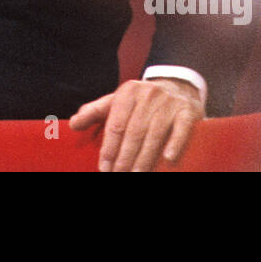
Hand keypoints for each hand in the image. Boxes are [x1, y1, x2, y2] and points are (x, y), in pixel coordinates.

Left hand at [70, 78, 204, 171]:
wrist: (177, 87)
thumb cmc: (141, 100)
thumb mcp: (117, 100)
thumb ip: (95, 112)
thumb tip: (73, 124)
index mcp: (128, 92)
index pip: (116, 125)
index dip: (109, 148)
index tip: (104, 168)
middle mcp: (148, 95)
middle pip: (134, 132)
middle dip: (125, 158)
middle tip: (118, 175)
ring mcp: (169, 103)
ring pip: (154, 134)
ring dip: (145, 158)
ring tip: (136, 175)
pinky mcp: (188, 111)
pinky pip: (182, 128)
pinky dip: (175, 143)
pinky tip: (168, 159)